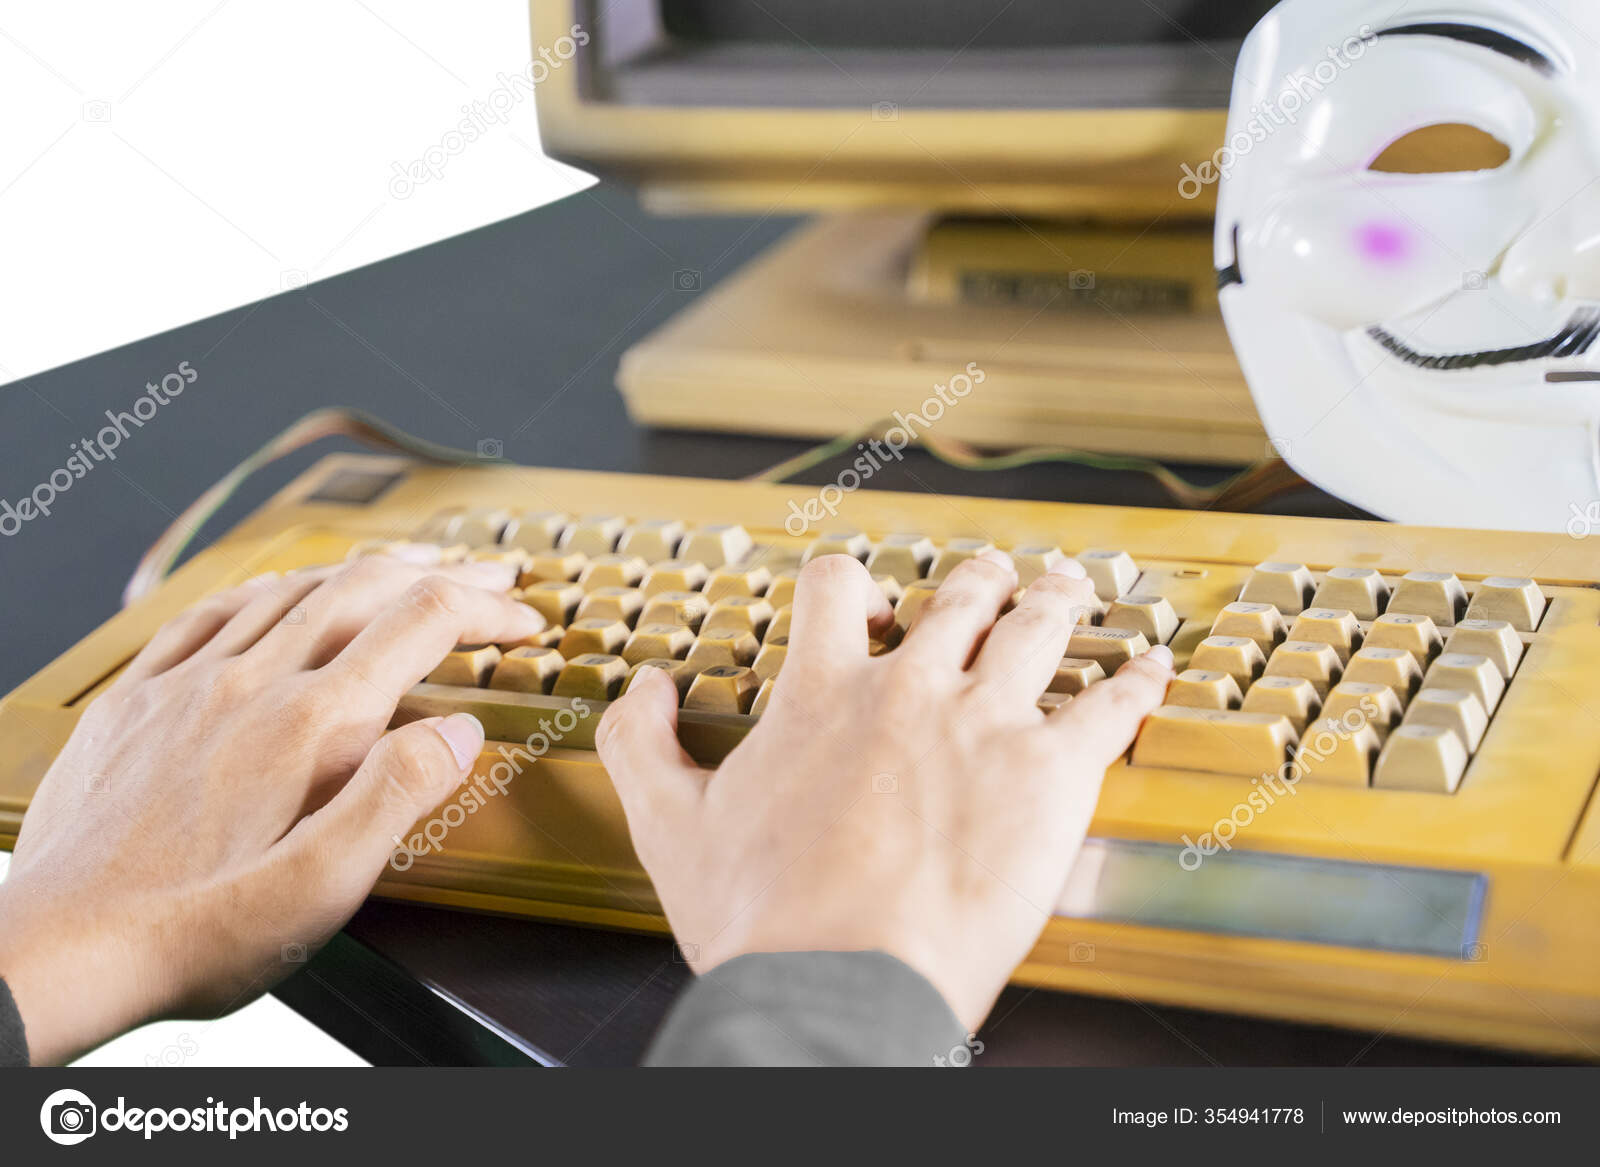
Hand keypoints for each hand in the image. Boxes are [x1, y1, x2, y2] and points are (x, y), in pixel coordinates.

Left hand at [0, 551, 543, 1063]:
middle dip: (443, 572)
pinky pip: (211, 611)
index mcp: (309, 727)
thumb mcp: (320, 889)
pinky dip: (269, 586)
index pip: (421, 622)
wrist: (60, 950)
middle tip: (492, 575)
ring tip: (410, 569)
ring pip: (294, 587)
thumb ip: (399, 798)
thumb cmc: (194, 933)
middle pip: (365, 588)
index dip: (487, 608)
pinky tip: (284, 588)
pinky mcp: (140, 699)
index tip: (524, 619)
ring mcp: (188, 684)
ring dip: (366, 570)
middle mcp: (250, 685)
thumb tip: (460, 730)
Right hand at [597, 550, 1172, 1030]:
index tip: (863, 602)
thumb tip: (641, 687)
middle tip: (995, 578)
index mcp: (824, 692)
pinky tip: (1154, 667)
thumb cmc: (762, 919)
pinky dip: (1138, 679)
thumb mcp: (668, 825)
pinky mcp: (1052, 772)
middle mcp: (910, 688)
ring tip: (1071, 588)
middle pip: (959, 597)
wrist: (840, 983)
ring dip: (1057, 599)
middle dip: (979, 581)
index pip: (836, 587)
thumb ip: (641, 742)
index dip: (850, 582)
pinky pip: (1111, 703)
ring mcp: (987, 722)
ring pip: (1038, 626)